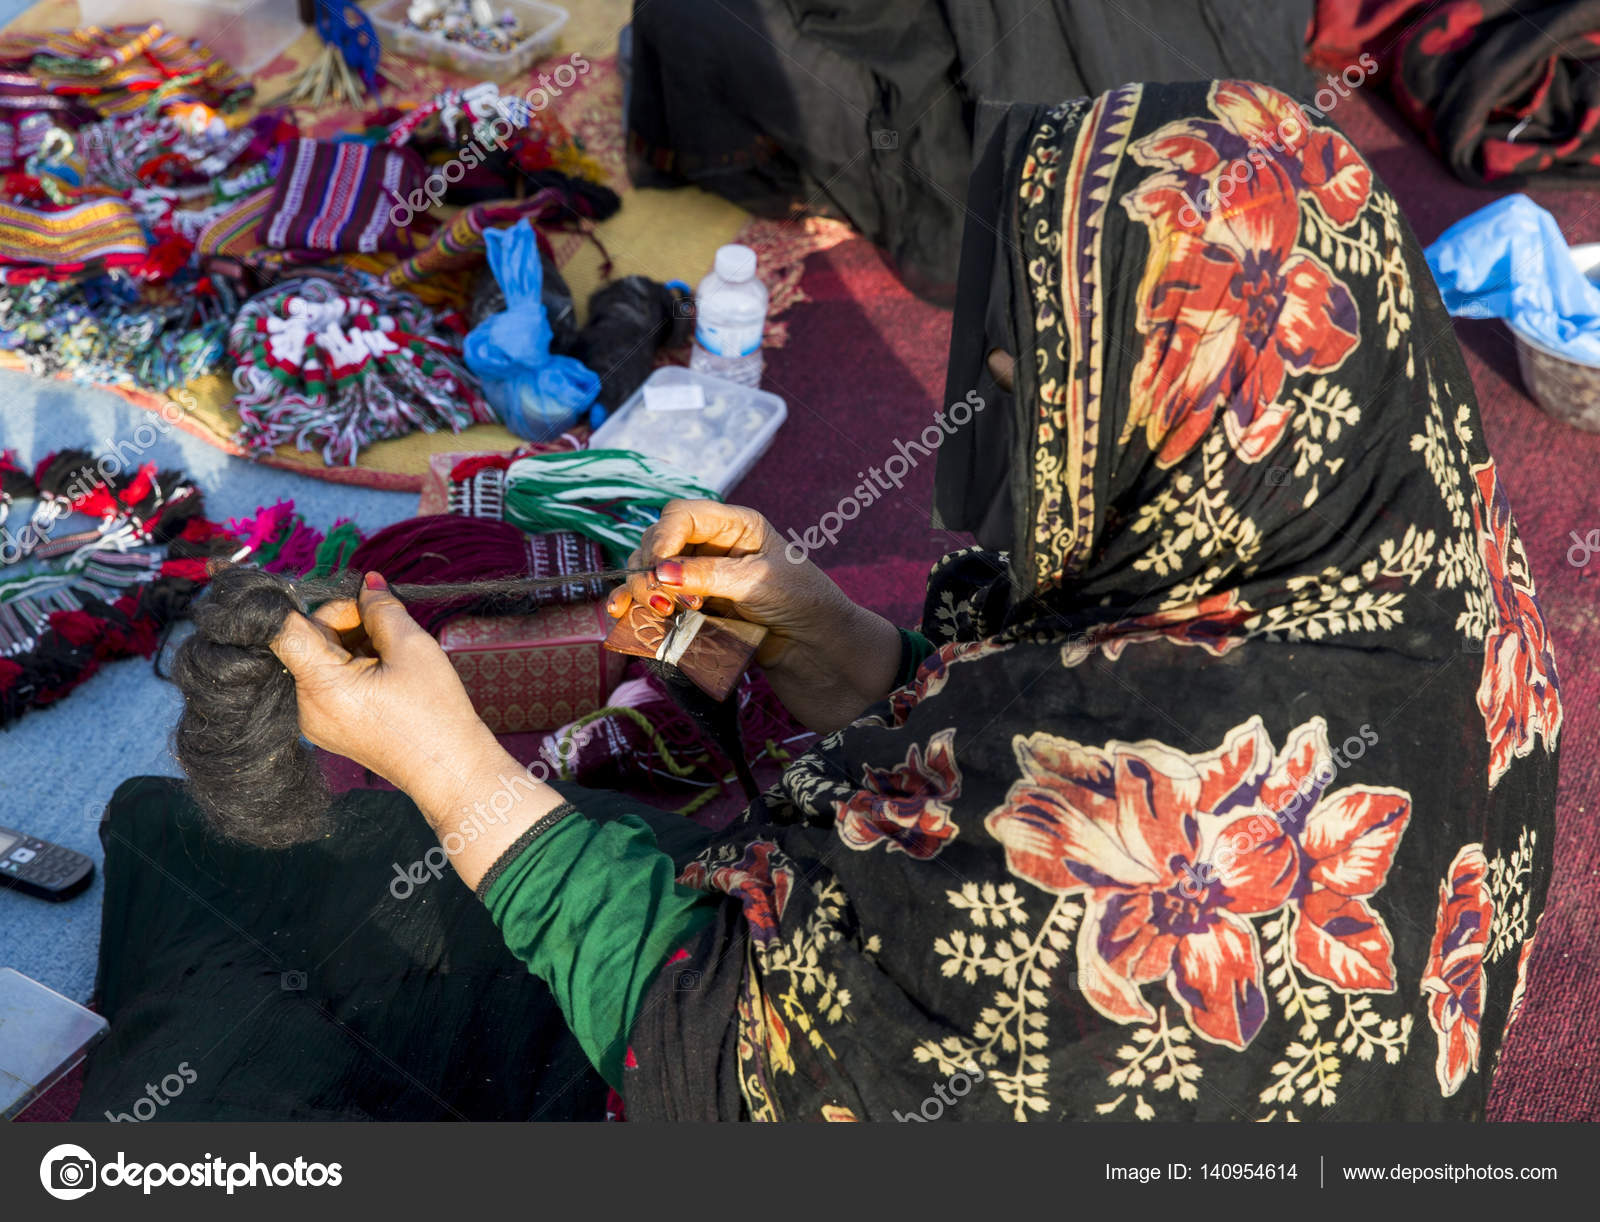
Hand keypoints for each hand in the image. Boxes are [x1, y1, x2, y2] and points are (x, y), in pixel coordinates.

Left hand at [269, 572, 501, 812]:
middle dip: (346, 624)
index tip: (352, 602)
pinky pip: (328, 682)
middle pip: (307, 641)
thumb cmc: (435, 713)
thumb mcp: (412, 647)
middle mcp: (305, 706)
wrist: (450, 770)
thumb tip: (367, 583)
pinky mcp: (328, 727)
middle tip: (388, 629)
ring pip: (320, 659)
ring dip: (352, 645)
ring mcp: (314, 720)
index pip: (286, 629)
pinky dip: (353, 668)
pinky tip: (386, 675)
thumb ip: (382, 608)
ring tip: (392, 657)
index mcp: (320, 686)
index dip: (317, 605)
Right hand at [608, 500, 901, 732]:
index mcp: (735, 526)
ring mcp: (699, 581)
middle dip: (649, 570)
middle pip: (657, 544)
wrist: (822, 656)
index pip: (682, 516)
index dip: (663, 537)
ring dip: (639, 591)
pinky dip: (635, 611)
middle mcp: (712, 548)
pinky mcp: (693, 612)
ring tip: (650, 614)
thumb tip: (661, 572)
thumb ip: (711, 576)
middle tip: (661, 602)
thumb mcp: (761, 583)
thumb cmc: (806, 606)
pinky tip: (621, 618)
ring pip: (648, 575)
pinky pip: (654, 605)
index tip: (659, 569)